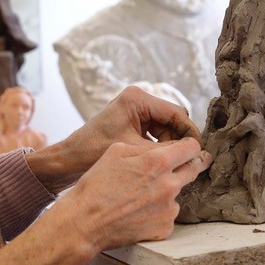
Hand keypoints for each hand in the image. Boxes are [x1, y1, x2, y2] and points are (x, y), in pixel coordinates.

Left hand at [30, 87, 201, 190]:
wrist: (66, 162)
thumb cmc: (93, 153)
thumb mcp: (135, 151)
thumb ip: (166, 151)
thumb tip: (196, 154)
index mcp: (137, 99)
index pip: (177, 113)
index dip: (189, 133)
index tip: (198, 152)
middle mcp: (137, 100)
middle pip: (173, 120)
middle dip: (179, 141)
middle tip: (188, 162)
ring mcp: (134, 111)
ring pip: (166, 130)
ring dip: (170, 147)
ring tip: (173, 166)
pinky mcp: (131, 124)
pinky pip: (154, 135)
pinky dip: (159, 149)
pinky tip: (160, 164)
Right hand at [51, 137, 210, 256]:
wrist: (85, 222)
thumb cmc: (97, 184)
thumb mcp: (117, 151)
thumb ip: (146, 147)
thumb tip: (165, 148)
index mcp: (158, 162)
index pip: (192, 147)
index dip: (190, 145)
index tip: (188, 148)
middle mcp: (169, 184)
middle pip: (194, 169)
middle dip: (191, 164)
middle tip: (184, 165)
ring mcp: (169, 208)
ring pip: (178, 193)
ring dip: (168, 191)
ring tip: (142, 196)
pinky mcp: (165, 228)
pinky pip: (168, 214)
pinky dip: (159, 212)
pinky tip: (139, 212)